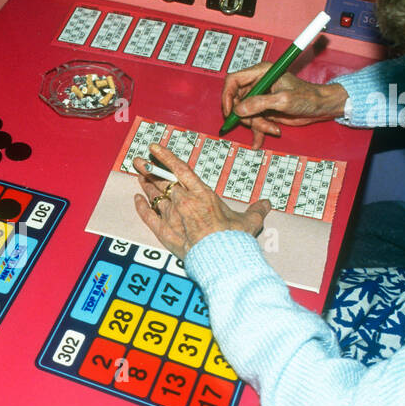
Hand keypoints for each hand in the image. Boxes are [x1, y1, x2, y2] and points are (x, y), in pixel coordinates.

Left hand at [134, 144, 270, 257]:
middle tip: (139, 160)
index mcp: (203, 194)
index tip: (154, 147)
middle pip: (164, 182)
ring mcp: (172, 216)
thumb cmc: (234, 238)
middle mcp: (184, 201)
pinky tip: (137, 200)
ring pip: (155, 196)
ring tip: (138, 174)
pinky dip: (142, 207)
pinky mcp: (164, 232)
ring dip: (146, 185)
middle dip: (151, 170)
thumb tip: (267, 204)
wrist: (220, 258)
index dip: (166, 157)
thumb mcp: (249, 221)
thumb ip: (256, 210)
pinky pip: (149, 216)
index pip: (181, 170)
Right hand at [222, 61, 347, 148]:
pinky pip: (253, 121)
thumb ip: (259, 103)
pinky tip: (266, 135)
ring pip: (245, 114)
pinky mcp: (264, 109)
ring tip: (272, 129)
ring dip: (256, 125)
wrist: (320, 107)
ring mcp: (260, 97)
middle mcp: (258, 83)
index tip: (230, 112)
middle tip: (258, 124)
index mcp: (261, 72)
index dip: (227, 96)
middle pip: (237, 101)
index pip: (233, 80)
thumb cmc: (307, 97)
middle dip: (246, 116)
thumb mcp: (283, 100)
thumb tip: (239, 109)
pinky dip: (258, 130)